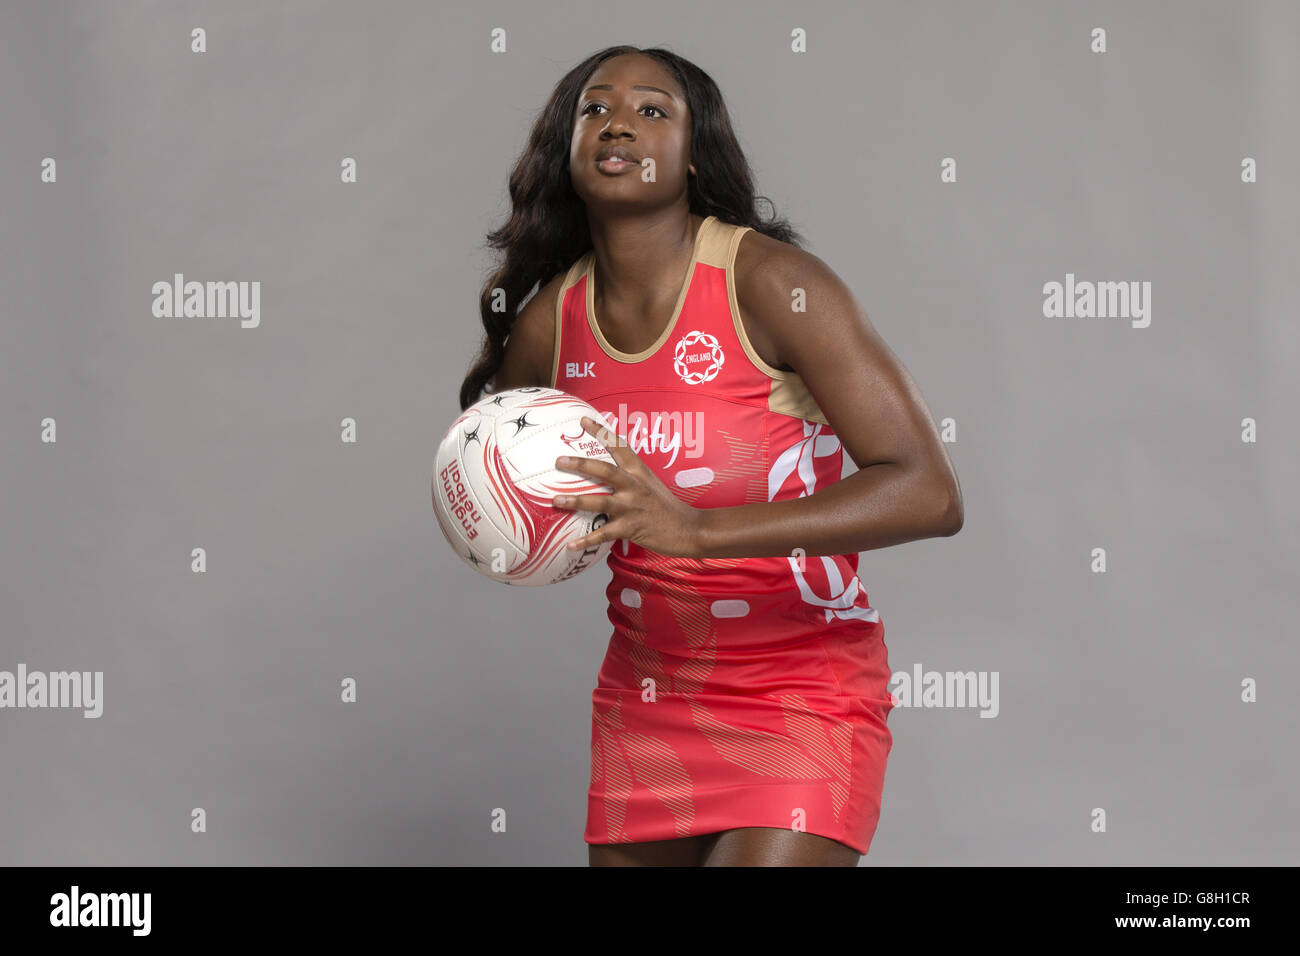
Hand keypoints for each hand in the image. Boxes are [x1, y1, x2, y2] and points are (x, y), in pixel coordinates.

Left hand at [551, 416, 702, 557]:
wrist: (689, 529)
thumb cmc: (667, 507)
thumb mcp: (651, 484)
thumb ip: (631, 476)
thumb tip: (606, 473)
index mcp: (639, 472)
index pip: (619, 447)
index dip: (601, 432)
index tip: (583, 420)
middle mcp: (634, 486)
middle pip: (605, 470)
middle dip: (581, 465)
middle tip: (559, 461)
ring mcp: (632, 507)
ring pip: (600, 502)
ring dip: (576, 501)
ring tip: (556, 501)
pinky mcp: (631, 528)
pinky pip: (604, 534)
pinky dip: (586, 540)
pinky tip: (570, 545)